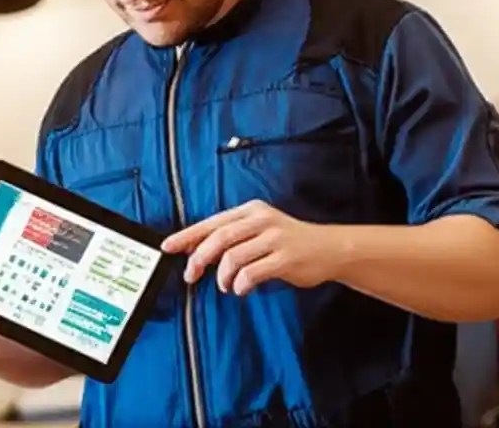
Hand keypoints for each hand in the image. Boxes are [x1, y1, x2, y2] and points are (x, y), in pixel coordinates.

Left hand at [160, 200, 344, 295]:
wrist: (330, 248)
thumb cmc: (289, 242)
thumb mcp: (259, 230)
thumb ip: (231, 238)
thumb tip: (195, 250)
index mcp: (251, 211)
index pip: (211, 223)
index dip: (187, 235)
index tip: (168, 247)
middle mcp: (261, 220)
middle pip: (218, 238)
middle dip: (198, 258)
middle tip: (190, 275)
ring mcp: (274, 238)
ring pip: (232, 257)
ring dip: (223, 276)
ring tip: (226, 285)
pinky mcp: (286, 258)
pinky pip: (252, 273)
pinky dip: (241, 284)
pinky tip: (241, 288)